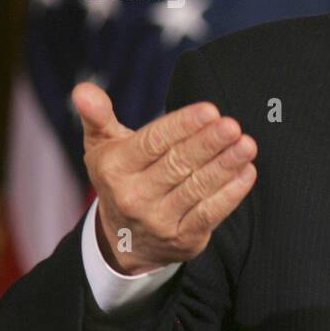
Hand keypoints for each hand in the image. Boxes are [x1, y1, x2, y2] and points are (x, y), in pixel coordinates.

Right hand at [73, 81, 257, 273]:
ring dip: (225, 165)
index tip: (210, 110)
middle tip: (232, 126)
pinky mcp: (183, 239)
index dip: (182, 126)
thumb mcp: (103, 148)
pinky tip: (246, 171)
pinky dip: (231, 192)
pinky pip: (210, 213)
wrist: (123, 240)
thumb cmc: (120, 179)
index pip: (153, 142)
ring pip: (197, 188)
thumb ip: (98, 117)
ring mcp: (159, 220)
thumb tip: (83, 90)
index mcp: (114, 169)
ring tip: (246, 144)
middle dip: (208, 143)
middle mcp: (133, 196)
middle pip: (177, 164)